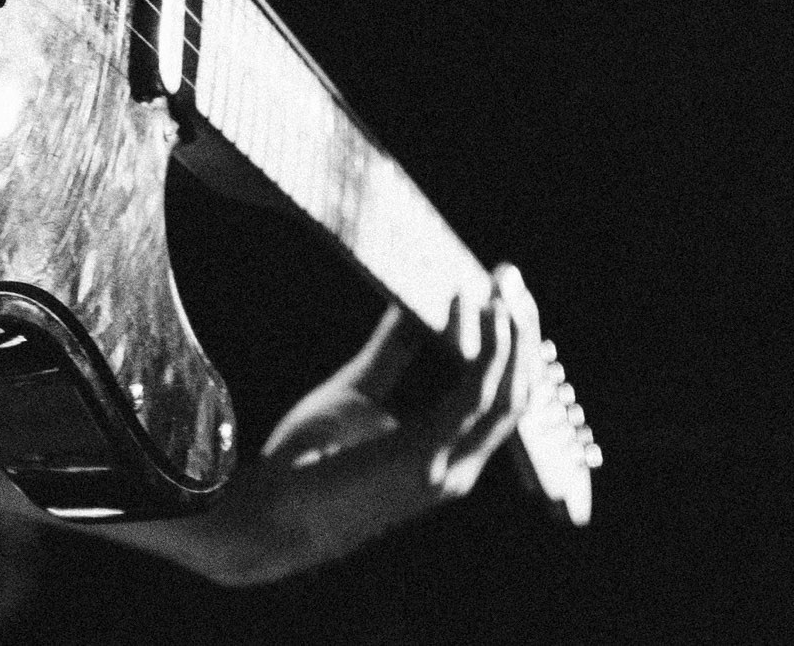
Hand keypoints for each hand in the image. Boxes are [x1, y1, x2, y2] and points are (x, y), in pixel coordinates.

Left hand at [189, 265, 541, 586]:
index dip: (514, 348)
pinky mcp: (426, 458)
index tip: (506, 295)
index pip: (504, 402)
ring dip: (514, 336)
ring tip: (503, 287)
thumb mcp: (359, 391)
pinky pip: (475, 394)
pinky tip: (472, 306)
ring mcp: (447, 467)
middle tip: (512, 280)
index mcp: (448, 456)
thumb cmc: (307, 457)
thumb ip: (393, 351)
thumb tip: (411, 299)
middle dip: (523, 335)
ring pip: (510, 396)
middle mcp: (458, 467)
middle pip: (519, 396)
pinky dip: (484, 349)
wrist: (270, 513)